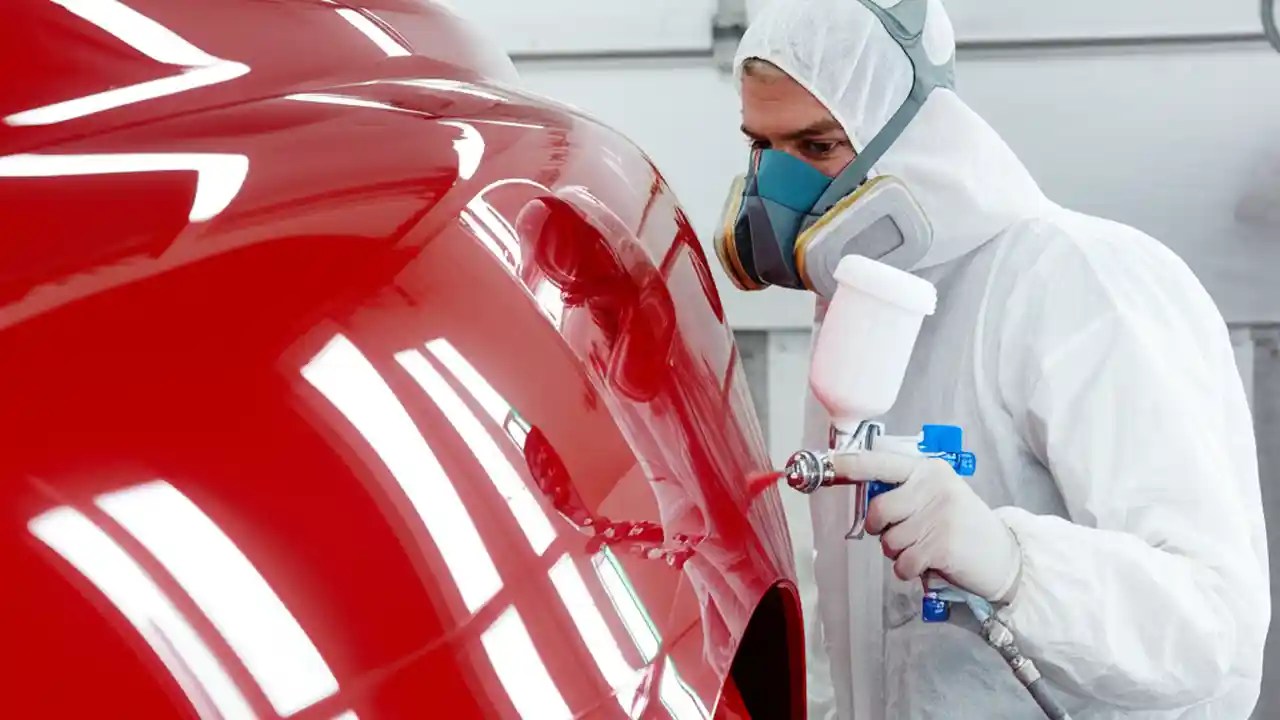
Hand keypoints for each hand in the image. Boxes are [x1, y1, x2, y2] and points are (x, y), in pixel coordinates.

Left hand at [833, 451, 1021, 602]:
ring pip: (889, 541)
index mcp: (929, 469)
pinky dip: (910, 571)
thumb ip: (907, 492)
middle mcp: (934, 487)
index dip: (851, 464)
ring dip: (900, 553)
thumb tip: (866, 501)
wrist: (1005, 557)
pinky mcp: (941, 545)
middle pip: (878, 510)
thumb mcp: (939, 495)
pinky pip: (902, 564)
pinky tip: (930, 564)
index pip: (881, 463)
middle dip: (881, 529)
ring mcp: (939, 516)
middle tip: (900, 535)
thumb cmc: (964, 526)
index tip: (829, 464)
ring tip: (925, 548)